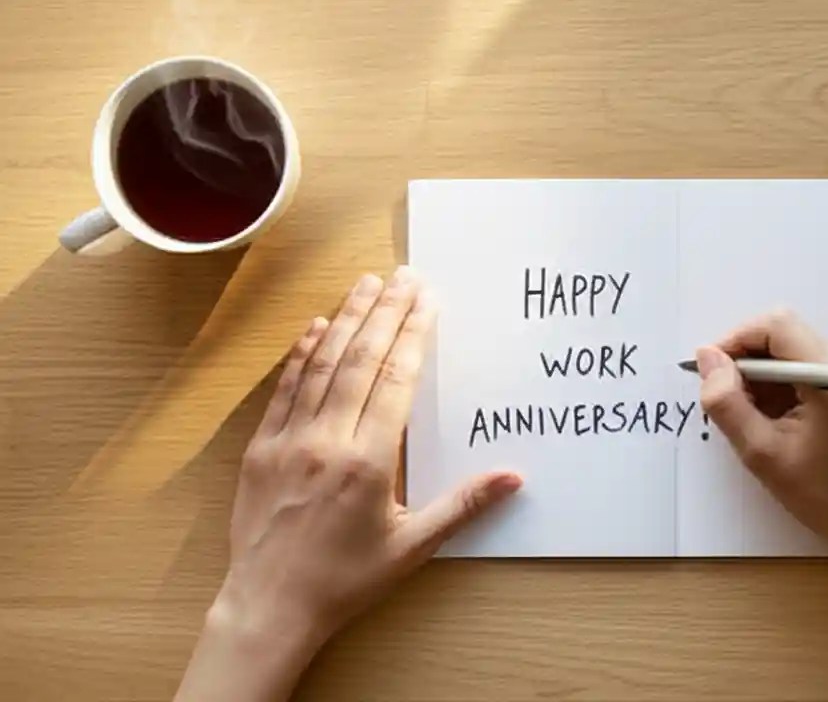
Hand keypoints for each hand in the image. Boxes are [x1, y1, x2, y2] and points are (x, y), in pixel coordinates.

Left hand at [207, 269, 519, 665]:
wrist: (270, 606)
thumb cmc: (346, 581)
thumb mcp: (414, 548)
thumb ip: (463, 506)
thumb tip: (513, 477)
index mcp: (367, 462)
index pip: (395, 380)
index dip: (413, 334)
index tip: (426, 299)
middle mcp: (326, 440)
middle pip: (360, 360)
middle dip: (384, 312)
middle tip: (403, 275)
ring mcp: (288, 441)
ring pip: (320, 366)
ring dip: (345, 320)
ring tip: (365, 285)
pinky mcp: (260, 449)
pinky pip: (284, 390)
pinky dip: (301, 355)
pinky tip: (315, 328)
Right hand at [695, 310, 827, 555]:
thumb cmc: (824, 496)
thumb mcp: (762, 453)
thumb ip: (728, 402)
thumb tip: (707, 357)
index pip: (776, 326)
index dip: (735, 340)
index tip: (710, 371)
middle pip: (786, 336)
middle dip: (748, 362)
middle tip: (728, 401)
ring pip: (797, 351)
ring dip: (766, 376)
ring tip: (755, 418)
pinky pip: (813, 367)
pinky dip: (787, 385)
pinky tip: (779, 420)